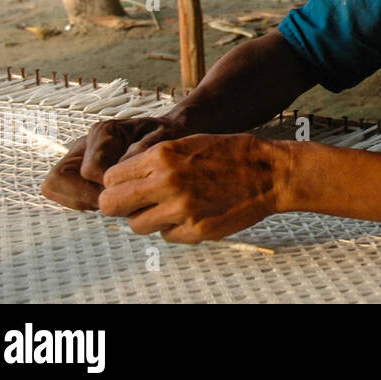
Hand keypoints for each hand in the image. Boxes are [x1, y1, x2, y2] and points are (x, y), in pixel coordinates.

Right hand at [41, 116, 186, 210]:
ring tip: (111, 199)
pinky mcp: (75, 171)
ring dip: (80, 200)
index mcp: (105, 132)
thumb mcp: (166, 139)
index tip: (130, 189)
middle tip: (113, 200)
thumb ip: (144, 150)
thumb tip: (120, 166)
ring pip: (54, 186)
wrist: (167, 132)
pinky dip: (80, 201)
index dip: (108, 187)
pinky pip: (60, 193)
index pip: (91, 170)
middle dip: (84, 196)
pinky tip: (106, 198)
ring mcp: (76, 157)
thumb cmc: (168, 136)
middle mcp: (85, 143)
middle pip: (58, 178)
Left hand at [97, 133, 283, 243]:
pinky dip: (174, 227)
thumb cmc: (231, 154)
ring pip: (137, 225)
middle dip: (120, 205)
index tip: (127, 186)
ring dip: (149, 217)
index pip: (110, 179)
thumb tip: (122, 180)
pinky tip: (193, 213)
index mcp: (163, 156)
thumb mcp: (188, 143)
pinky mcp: (195, 231)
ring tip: (171, 206)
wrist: (270, 173)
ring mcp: (181, 209)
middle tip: (135, 202)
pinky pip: (166, 236)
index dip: (117, 184)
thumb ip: (153, 160)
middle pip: (112, 205)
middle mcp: (167, 182)